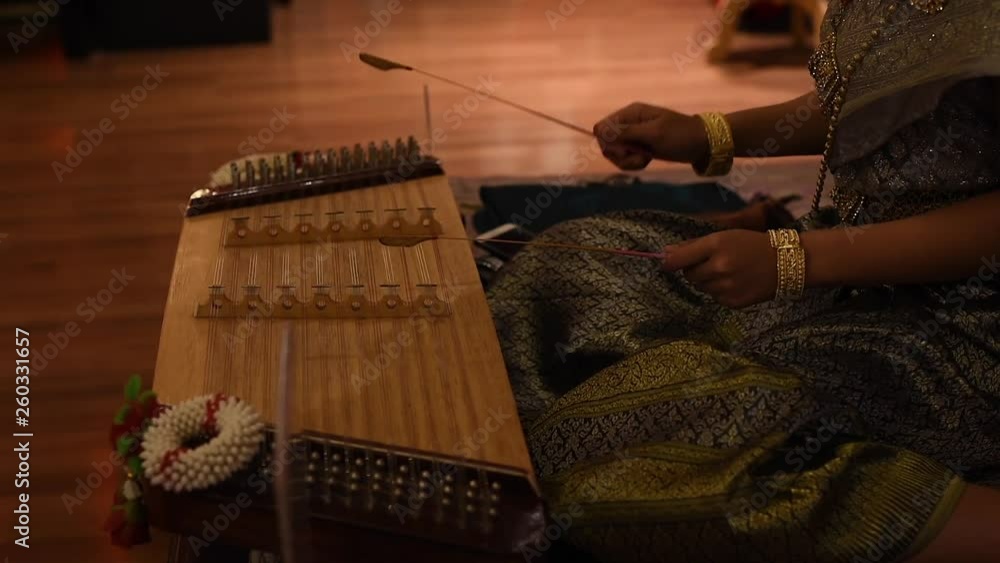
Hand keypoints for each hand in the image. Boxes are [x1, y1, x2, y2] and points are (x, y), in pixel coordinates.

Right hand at [593, 102, 707, 170]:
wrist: (703, 144)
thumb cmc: (681, 136)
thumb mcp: (654, 134)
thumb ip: (626, 133)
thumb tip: (597, 130)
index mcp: (631, 113)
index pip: (602, 128)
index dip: (608, 143)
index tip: (624, 150)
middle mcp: (629, 123)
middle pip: (606, 143)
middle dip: (620, 155)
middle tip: (639, 156)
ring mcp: (633, 136)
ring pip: (615, 154)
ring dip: (628, 162)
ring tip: (645, 160)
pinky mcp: (639, 147)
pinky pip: (625, 159)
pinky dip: (633, 164)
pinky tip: (646, 162)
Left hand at [662, 230, 777, 307]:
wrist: (786, 263)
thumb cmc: (751, 245)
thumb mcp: (724, 237)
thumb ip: (693, 246)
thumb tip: (665, 254)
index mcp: (716, 245)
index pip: (679, 259)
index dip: (669, 263)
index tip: (666, 263)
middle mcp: (719, 267)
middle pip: (689, 275)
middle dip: (695, 270)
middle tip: (713, 262)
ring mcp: (726, 287)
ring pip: (701, 287)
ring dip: (707, 281)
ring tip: (728, 272)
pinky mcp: (732, 302)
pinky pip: (714, 297)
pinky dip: (720, 291)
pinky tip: (736, 282)